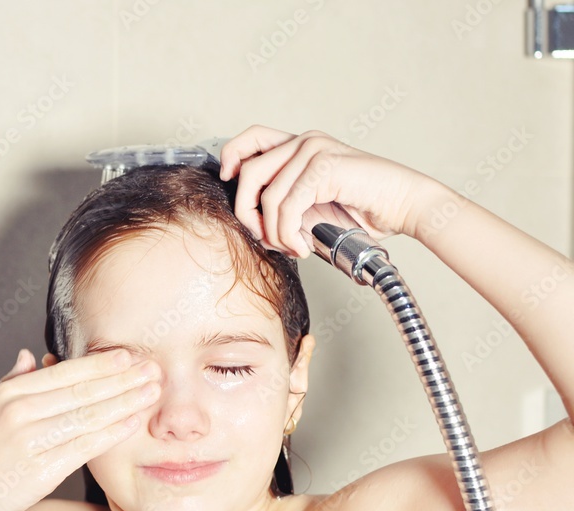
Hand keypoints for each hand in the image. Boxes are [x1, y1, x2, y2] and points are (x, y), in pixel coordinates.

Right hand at [0, 348, 160, 510]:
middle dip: (122, 378)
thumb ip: (11, 382)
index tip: (128, 355)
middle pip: (82, 391)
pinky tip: (132, 422)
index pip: (64, 373)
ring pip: (88, 416)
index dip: (100, 364)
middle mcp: (19, 413)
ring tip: (151, 392)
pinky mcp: (41, 470)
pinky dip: (111, 432)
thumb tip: (31, 357)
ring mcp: (30, 441)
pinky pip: (84, 446)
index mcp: (8, 394)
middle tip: (153, 368)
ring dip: (125, 402)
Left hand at [218, 126, 438, 257]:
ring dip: (274, 233)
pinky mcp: (325, 167)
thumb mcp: (312, 206)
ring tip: (293, 247)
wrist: (406, 207)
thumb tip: (251, 220)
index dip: (231, 157)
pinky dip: (289, 234)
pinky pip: (288, 206)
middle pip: (249, 172)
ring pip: (268, 196)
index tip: (228, 181)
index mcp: (300, 146)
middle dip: (247, 212)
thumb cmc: (363, 209)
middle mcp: (305, 142)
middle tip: (266, 239)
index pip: (252, 138)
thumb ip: (284, 203)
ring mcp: (315, 151)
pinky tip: (302, 247)